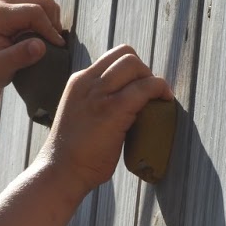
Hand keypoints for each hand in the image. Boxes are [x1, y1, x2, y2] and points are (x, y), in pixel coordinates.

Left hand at [0, 0, 66, 94]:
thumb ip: (19, 56)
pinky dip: (49, 23)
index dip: (49, 29)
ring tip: (50, 43)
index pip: (34, 13)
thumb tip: (40, 46)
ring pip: (46, 4)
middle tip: (56, 45)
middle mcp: (4, 2)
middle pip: (44, 3)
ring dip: (52, 23)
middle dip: (53, 24)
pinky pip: (43, 10)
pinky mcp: (18, 8)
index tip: (58, 47)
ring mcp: (11, 3)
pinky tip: (45, 40)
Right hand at [43, 45, 173, 195]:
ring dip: (153, 80)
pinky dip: (160, 90)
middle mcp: (87, 82)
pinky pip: (145, 87)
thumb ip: (97, 101)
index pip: (112, 57)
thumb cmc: (72, 152)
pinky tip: (164, 102)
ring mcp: (99, 94)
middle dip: (144, 72)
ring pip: (135, 65)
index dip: (132, 69)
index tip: (140, 88)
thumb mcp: (80, 113)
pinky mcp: (113, 109)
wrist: (60, 170)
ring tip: (158, 100)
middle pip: (126, 55)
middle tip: (150, 95)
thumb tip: (127, 100)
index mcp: (79, 82)